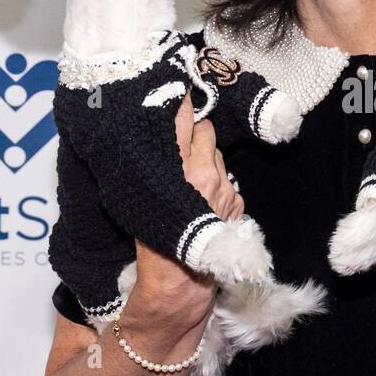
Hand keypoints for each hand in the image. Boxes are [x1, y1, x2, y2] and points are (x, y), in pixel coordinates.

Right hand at [133, 94, 241, 296]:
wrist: (179, 285)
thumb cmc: (151, 247)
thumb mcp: (139, 200)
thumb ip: (153, 164)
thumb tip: (151, 136)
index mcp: (181, 169)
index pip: (184, 118)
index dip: (181, 103)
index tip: (177, 89)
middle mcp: (207, 173)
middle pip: (205, 129)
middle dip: (193, 130)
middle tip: (177, 138)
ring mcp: (225, 189)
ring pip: (216, 153)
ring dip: (204, 156)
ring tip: (186, 172)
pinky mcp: (236, 203)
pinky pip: (226, 179)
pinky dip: (215, 181)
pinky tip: (200, 195)